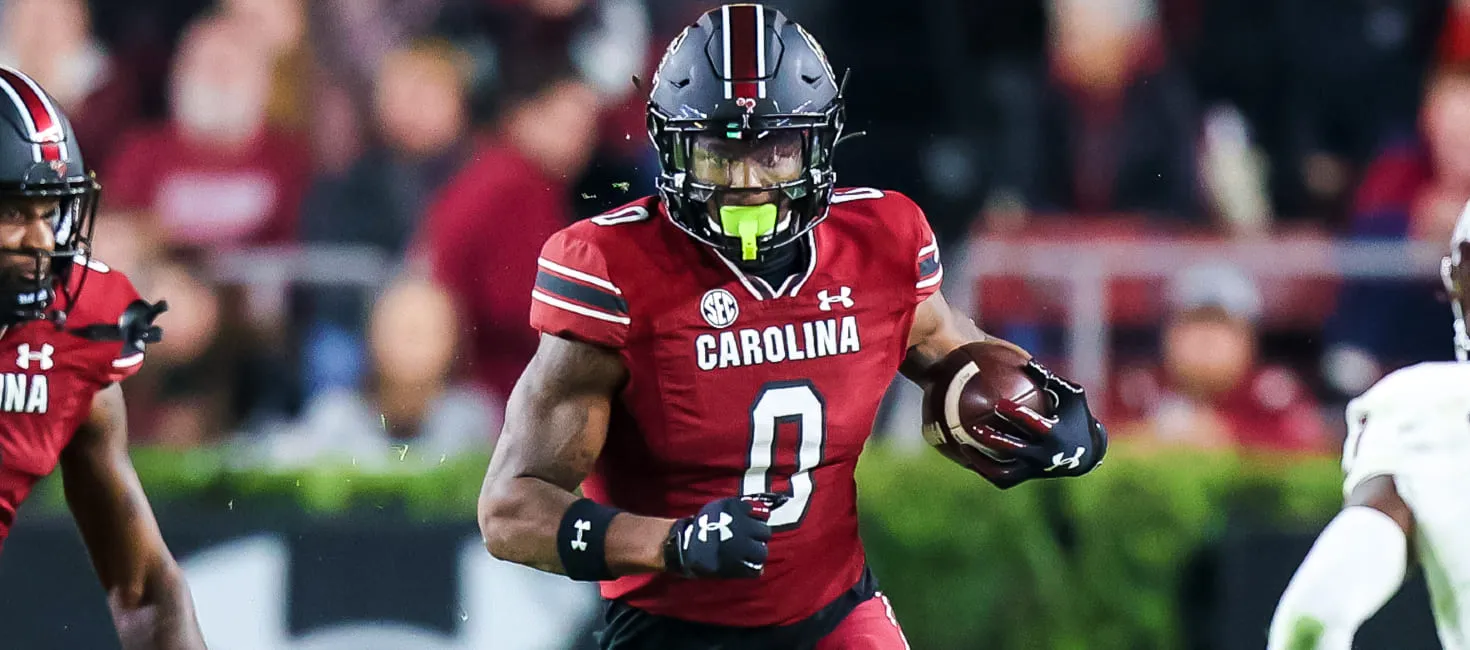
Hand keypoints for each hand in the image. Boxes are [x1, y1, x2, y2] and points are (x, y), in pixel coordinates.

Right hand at [663, 493, 786, 578]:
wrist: (685, 545)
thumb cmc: (704, 525)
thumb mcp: (722, 506)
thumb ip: (743, 507)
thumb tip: (763, 512)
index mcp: (737, 512)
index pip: (763, 514)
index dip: (760, 519)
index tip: (756, 522)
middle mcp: (740, 529)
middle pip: (765, 533)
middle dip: (760, 535)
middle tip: (753, 538)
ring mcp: (739, 550)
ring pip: (762, 552)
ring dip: (758, 551)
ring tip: (750, 551)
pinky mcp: (735, 567)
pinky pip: (754, 569)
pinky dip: (754, 568)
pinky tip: (748, 564)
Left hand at [969, 361, 1107, 488]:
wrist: (1085, 454)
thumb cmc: (1076, 416)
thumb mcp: (1071, 395)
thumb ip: (1049, 380)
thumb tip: (1027, 362)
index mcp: (1055, 434)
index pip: (1033, 425)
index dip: (1015, 415)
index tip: (998, 404)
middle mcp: (1043, 455)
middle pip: (1014, 450)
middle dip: (993, 439)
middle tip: (974, 427)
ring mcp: (1034, 469)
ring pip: (1003, 471)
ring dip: (982, 461)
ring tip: (963, 446)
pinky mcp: (1027, 477)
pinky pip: (1001, 478)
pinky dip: (984, 470)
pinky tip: (966, 457)